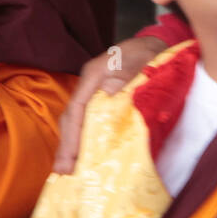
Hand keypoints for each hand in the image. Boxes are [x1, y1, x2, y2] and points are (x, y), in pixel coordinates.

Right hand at [52, 36, 163, 173]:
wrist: (155, 46)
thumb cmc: (150, 53)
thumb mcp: (142, 58)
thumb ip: (126, 71)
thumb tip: (109, 89)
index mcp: (95, 74)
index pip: (78, 106)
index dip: (73, 133)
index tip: (71, 156)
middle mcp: (89, 84)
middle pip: (71, 116)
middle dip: (66, 144)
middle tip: (62, 171)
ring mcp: (92, 92)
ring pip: (74, 120)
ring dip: (69, 145)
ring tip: (65, 170)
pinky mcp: (99, 100)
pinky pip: (84, 121)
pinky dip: (79, 139)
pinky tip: (78, 155)